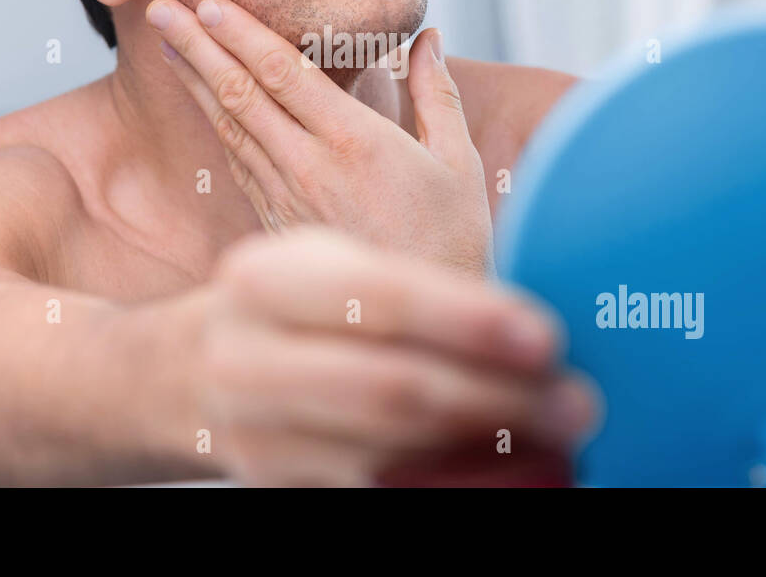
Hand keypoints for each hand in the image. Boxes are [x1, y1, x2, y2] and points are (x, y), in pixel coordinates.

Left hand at [146, 0, 493, 277]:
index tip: (208, 2)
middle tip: (161, 10)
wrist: (418, 329)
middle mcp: (310, 166)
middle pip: (240, 94)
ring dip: (196, 82)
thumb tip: (429, 38)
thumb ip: (437, 94)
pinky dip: (219, 127)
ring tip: (169, 46)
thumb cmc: (453, 243)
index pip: (282, 72)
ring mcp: (287, 197)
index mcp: (355, 141)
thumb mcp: (459, 163)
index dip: (241, 33)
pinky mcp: (278, 223)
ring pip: (230, 128)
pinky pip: (240, 164)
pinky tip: (205, 105)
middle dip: (198, 46)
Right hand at [190, 227, 600, 486]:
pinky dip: (451, 490)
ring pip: (389, 460)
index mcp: (268, 281)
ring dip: (487, 458)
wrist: (189, 373)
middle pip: (390, 390)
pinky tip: (505, 480)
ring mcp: (259, 438)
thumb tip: (533, 325)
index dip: (469, 322)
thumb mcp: (328, 268)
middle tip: (575, 403)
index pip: (380, 300)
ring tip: (558, 448)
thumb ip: (413, 290)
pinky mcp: (280, 490)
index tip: (547, 337)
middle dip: (496, 401)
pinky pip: (378, 497)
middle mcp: (251, 360)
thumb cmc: (292, 308)